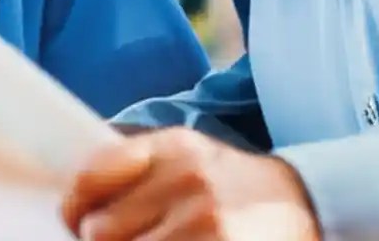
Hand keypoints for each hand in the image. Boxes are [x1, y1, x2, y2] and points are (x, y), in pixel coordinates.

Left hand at [60, 127, 320, 240]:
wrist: (304, 204)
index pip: (91, 178)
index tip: (76, 221)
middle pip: (100, 230)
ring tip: (154, 240)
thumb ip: (134, 166)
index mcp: (172, 147)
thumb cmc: (228, 186)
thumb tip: (74, 202)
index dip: (73, 207)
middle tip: (124, 238)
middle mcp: (189, 179)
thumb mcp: (185, 156)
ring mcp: (207, 221)